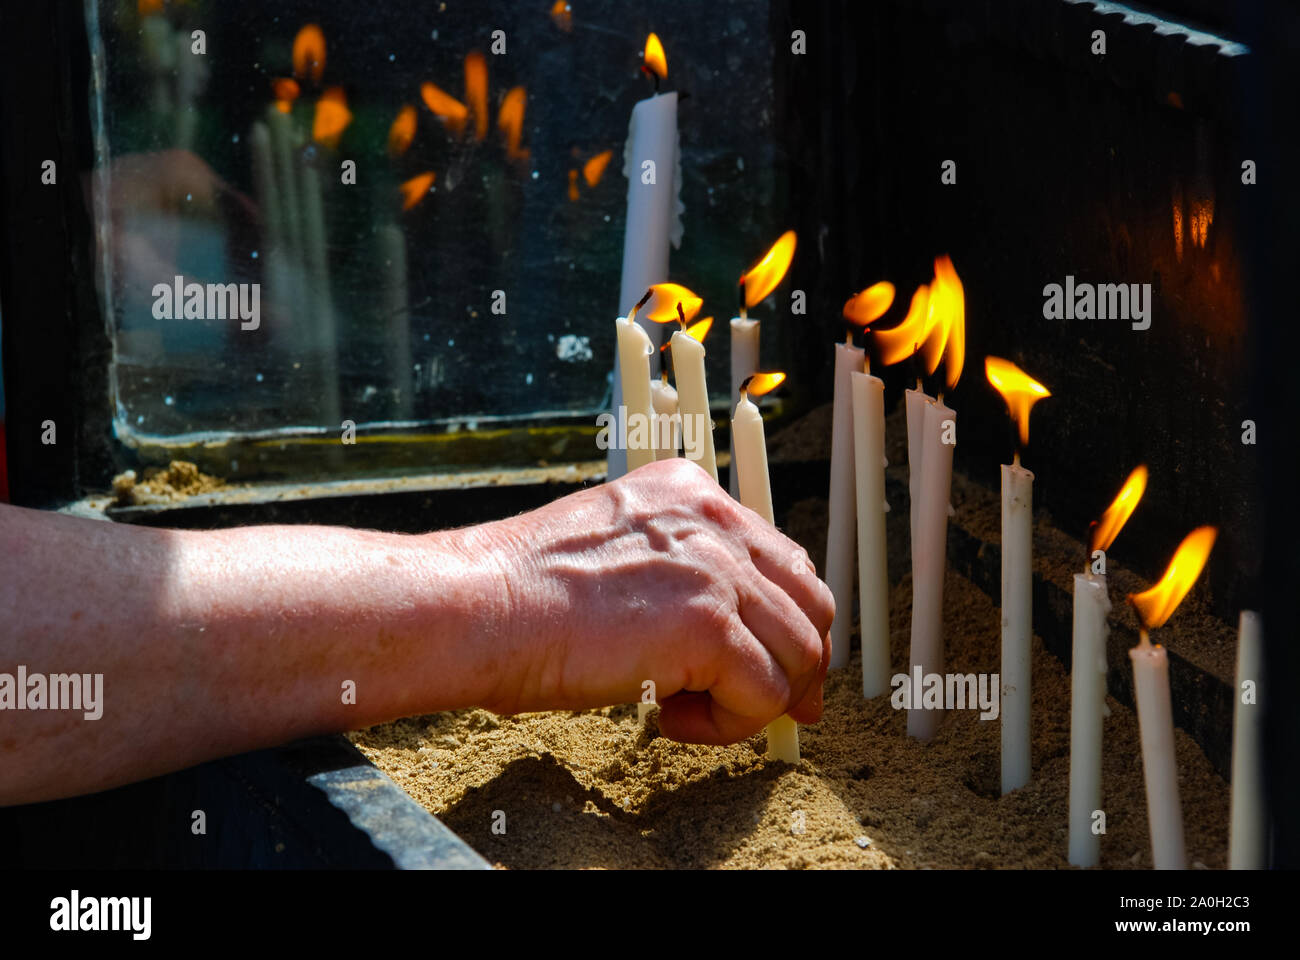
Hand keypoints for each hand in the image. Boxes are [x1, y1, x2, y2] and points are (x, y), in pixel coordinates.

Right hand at [478, 457, 834, 745]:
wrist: (482, 607)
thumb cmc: (526, 594)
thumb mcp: (621, 553)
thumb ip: (682, 575)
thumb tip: (731, 641)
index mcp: (691, 495)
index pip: (782, 560)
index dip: (789, 622)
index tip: (779, 668)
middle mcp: (715, 521)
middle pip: (810, 604)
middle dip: (799, 665)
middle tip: (772, 709)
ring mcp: (717, 570)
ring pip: (798, 654)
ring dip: (753, 700)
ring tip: (688, 713)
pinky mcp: (710, 626)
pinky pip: (765, 696)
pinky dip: (728, 725)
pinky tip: (672, 721)